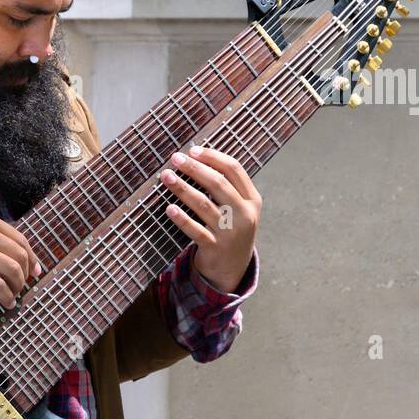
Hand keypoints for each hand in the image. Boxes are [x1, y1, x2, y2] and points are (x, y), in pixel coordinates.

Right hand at [0, 202, 41, 308]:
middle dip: (27, 273)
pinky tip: (7, 303)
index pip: (20, 239)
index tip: (35, 268)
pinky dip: (7, 296)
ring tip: (15, 294)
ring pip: (13, 271)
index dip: (32, 256)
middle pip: (20, 256)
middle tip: (26, 283)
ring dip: (18, 285)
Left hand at [159, 145, 260, 292]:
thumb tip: (196, 158)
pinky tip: (169, 208)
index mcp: (252, 200)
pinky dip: (181, 218)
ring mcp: (230, 232)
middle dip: (195, 168)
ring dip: (183, 188)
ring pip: (204, 205)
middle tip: (175, 158)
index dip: (213, 157)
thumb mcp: (239, 209)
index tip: (193, 150)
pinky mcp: (215, 248)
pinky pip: (195, 230)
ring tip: (166, 176)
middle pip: (218, 184)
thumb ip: (227, 187)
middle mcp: (244, 215)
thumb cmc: (230, 229)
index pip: (234, 170)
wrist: (233, 268)